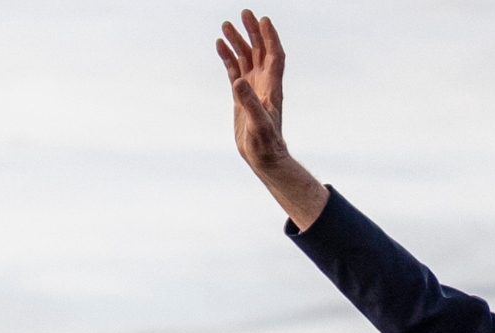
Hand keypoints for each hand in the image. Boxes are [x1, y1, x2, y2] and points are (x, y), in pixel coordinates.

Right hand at [218, 10, 285, 171]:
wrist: (264, 157)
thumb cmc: (266, 144)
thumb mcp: (258, 124)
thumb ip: (249, 102)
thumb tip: (239, 81)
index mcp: (272, 87)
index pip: (274, 56)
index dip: (270, 38)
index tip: (263, 20)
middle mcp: (264, 84)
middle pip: (260, 51)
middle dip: (253, 32)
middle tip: (244, 14)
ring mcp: (252, 88)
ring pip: (246, 58)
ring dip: (238, 41)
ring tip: (226, 26)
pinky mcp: (241, 96)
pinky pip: (234, 70)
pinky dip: (228, 57)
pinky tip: (220, 45)